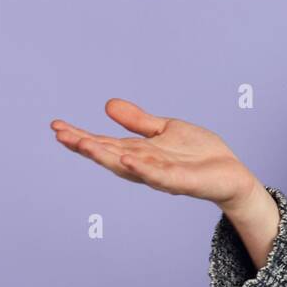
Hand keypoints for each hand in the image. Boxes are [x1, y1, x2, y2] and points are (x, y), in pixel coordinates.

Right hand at [51, 98, 259, 212]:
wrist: (229, 172)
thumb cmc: (198, 154)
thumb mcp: (165, 129)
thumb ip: (138, 121)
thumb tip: (108, 105)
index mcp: (138, 151)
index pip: (104, 143)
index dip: (80, 136)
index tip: (56, 125)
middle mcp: (143, 164)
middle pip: (108, 155)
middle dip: (84, 145)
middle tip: (60, 134)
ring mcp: (159, 174)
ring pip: (127, 166)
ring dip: (104, 156)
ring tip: (82, 143)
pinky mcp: (179, 181)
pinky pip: (157, 175)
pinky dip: (141, 168)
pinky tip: (126, 159)